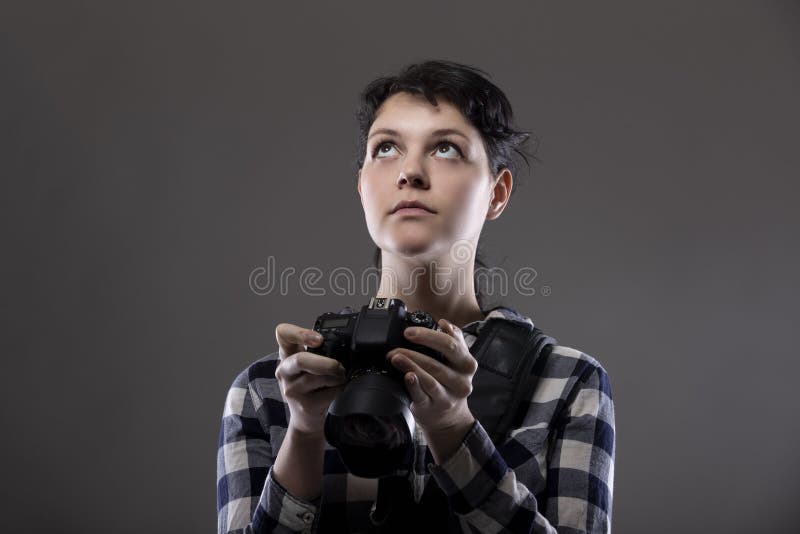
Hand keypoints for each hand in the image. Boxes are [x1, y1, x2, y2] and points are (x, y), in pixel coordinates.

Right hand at [274, 323, 346, 435]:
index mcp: (287, 355)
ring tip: (340, 378)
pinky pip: (329, 392)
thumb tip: (343, 342)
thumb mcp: (308, 365)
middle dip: (326, 363)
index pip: (282, 334)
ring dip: (337, 376)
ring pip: (318, 378)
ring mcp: (292, 389)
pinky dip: (339, 389)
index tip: (319, 340)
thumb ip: (318, 351)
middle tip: (338, 366)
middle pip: (300, 360)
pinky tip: (337, 390)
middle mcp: (285, 371)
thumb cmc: (311, 386)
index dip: (300, 333)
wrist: (306, 418)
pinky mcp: (305, 405)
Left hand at [385, 318, 477, 433]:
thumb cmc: (450, 380)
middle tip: (396, 347)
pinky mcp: (434, 407)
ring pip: (429, 379)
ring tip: (395, 358)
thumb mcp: (457, 360)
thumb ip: (454, 339)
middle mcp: (461, 381)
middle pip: (437, 363)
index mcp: (467, 363)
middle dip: (414, 352)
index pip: (451, 345)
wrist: (451, 415)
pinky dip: (413, 385)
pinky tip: (406, 376)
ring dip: (410, 366)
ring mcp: (448, 396)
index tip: (409, 332)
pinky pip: (422, 395)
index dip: (428, 336)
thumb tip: (444, 324)